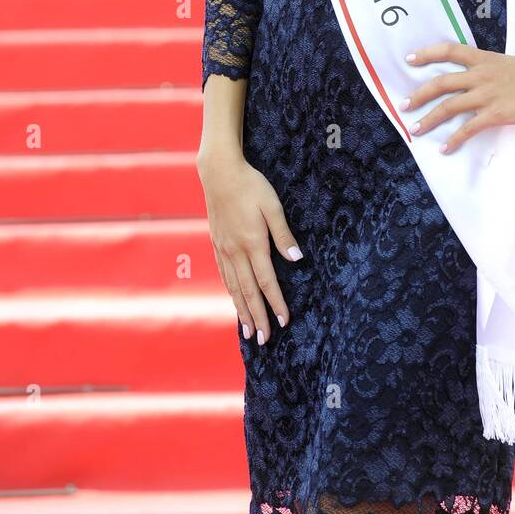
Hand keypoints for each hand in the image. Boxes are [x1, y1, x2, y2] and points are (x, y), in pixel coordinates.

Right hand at [197, 143, 302, 344]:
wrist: (219, 173)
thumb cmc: (251, 185)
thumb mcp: (273, 206)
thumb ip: (283, 234)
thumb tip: (297, 258)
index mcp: (253, 243)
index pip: (266, 282)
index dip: (276, 303)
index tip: (284, 322)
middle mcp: (236, 251)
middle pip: (248, 292)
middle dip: (258, 317)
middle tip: (264, 340)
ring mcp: (224, 249)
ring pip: (234, 287)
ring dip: (242, 311)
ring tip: (249, 331)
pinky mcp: (217, 244)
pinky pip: (225, 275)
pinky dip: (231, 293)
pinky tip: (235, 301)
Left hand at [399, 26, 514, 153]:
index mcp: (484, 59)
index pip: (449, 50)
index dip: (427, 54)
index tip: (409, 59)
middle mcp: (480, 76)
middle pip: (441, 83)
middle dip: (419, 95)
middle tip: (403, 105)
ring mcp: (486, 95)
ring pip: (449, 106)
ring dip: (429, 119)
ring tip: (415, 130)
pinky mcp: (494, 113)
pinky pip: (468, 128)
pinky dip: (454, 139)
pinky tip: (445, 148)